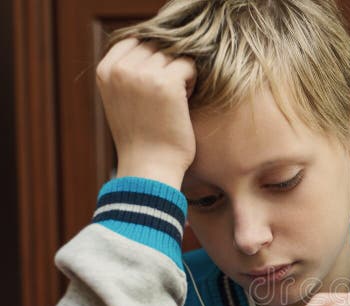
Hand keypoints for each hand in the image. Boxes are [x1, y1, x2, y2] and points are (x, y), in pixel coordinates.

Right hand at [96, 37, 196, 189]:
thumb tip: (151, 45)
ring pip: (173, 54)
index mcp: (105, 70)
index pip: (135, 41)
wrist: (149, 168)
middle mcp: (120, 68)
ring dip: (180, 74)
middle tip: (169, 97)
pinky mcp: (166, 83)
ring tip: (175, 101)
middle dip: (166, 66)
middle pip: (156, 46)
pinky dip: (192, 82)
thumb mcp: (121, 100)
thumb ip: (128, 73)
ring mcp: (143, 74)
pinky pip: (189, 65)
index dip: (152, 59)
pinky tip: (185, 103)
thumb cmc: (142, 139)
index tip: (155, 85)